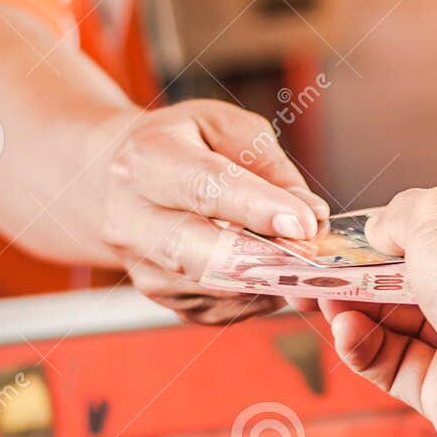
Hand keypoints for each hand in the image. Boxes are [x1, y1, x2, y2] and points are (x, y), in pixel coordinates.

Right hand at [100, 99, 329, 323]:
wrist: (123, 178)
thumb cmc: (183, 145)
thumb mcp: (227, 129)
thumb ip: (271, 169)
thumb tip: (311, 216)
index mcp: (146, 161)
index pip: (203, 188)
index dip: (256, 209)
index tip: (303, 223)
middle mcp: (131, 219)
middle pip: (197, 252)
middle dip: (264, 258)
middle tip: (313, 255)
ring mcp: (143, 266)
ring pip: (214, 288)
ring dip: (268, 280)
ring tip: (304, 261)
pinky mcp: (163, 297)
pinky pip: (220, 307)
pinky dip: (257, 295)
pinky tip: (273, 272)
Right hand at [319, 186, 436, 436]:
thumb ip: (403, 213)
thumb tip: (378, 229)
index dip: (411, 229)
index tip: (359, 233)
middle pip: (428, 278)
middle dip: (369, 273)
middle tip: (320, 269)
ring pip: (406, 324)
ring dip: (359, 308)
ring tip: (321, 299)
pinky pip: (399, 366)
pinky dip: (365, 347)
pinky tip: (346, 331)